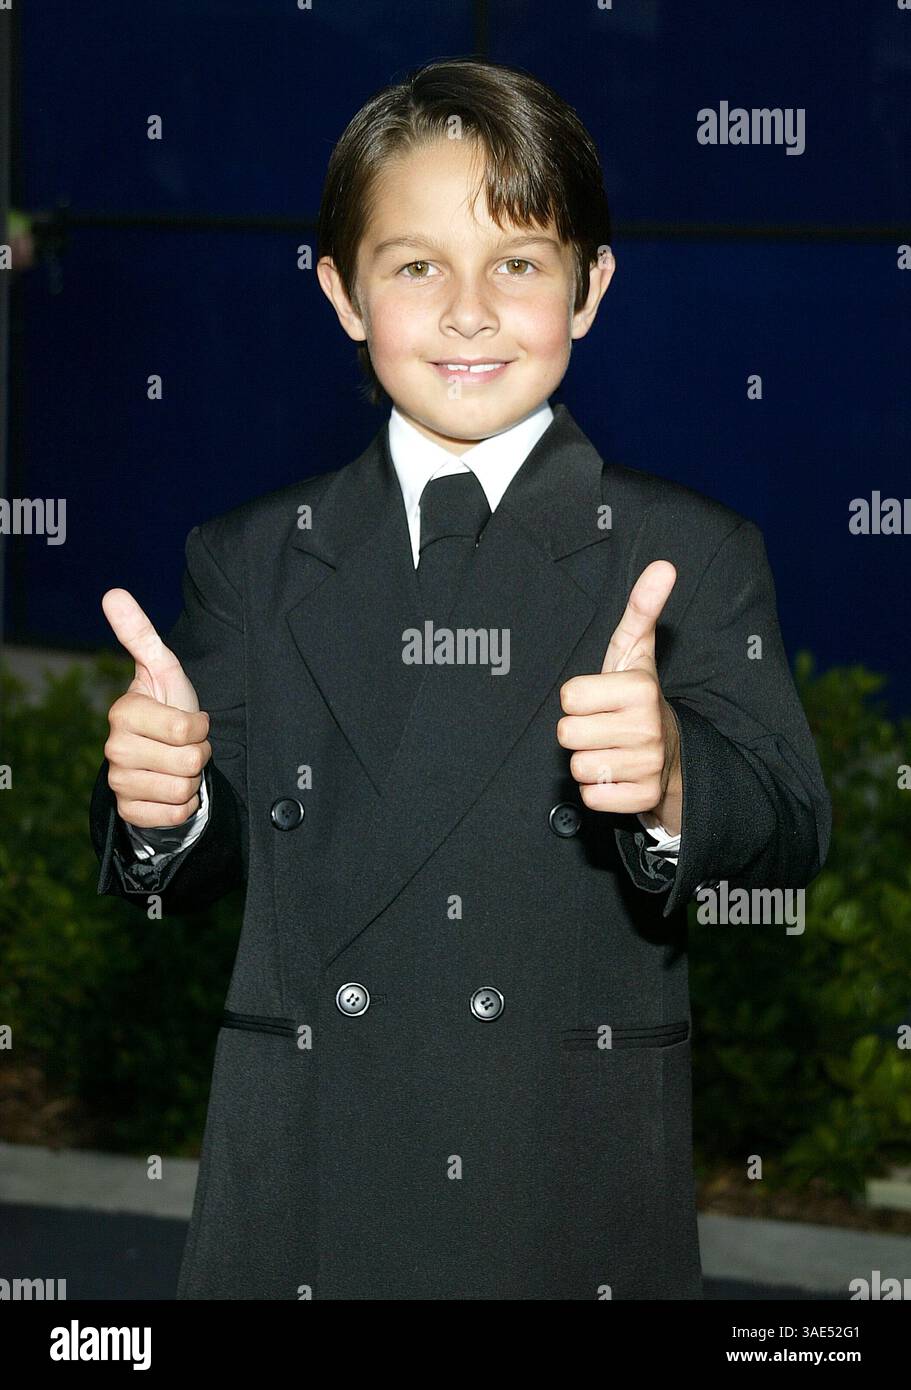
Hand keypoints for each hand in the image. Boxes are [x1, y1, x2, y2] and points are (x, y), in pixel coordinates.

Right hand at [101, 588, 211, 828]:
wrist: (165, 759)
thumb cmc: (170, 710)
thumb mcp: (165, 671)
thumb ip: (141, 635)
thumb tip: (113, 593)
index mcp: (124, 712)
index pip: (188, 730)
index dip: (200, 726)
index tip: (189, 721)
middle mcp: (114, 749)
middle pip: (189, 761)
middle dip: (199, 754)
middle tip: (185, 746)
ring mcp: (119, 782)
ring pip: (183, 789)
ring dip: (192, 779)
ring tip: (178, 765)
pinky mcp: (128, 812)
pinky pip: (173, 814)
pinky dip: (183, 806)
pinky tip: (171, 790)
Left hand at [557, 561, 681, 832]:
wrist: (675, 756)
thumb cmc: (639, 699)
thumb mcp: (637, 653)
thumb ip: (642, 609)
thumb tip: (663, 565)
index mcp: (640, 688)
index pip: (567, 697)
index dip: (578, 700)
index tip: (601, 700)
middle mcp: (647, 727)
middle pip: (567, 734)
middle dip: (580, 732)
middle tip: (604, 727)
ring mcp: (647, 766)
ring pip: (577, 767)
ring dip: (588, 761)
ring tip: (611, 751)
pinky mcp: (642, 798)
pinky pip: (591, 797)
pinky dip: (598, 790)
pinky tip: (618, 775)